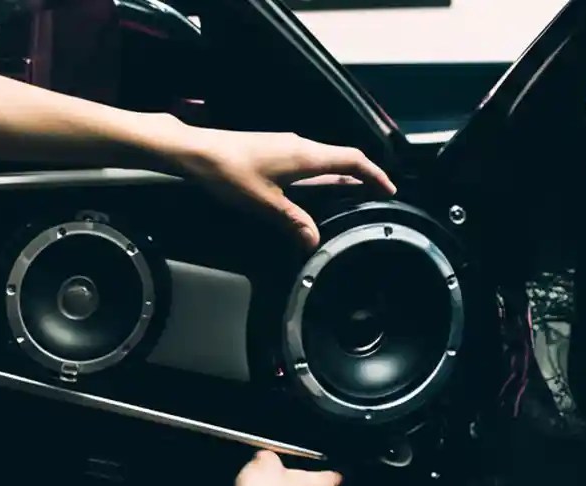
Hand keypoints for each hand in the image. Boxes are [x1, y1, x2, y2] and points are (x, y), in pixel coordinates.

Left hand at [165, 126, 396, 248]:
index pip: (352, 160)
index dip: (374, 174)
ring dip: (340, 176)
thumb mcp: (265, 203)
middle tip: (374, 194)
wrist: (197, 152)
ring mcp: (285, 145)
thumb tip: (314, 240)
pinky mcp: (272, 150)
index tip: (388, 189)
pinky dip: (320, 174)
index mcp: (306, 156)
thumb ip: (293, 221)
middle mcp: (300, 145)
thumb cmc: (229, 172)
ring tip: (351, 193)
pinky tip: (313, 189)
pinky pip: (307, 161)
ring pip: (323, 160)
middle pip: (341, 159)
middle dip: (361, 176)